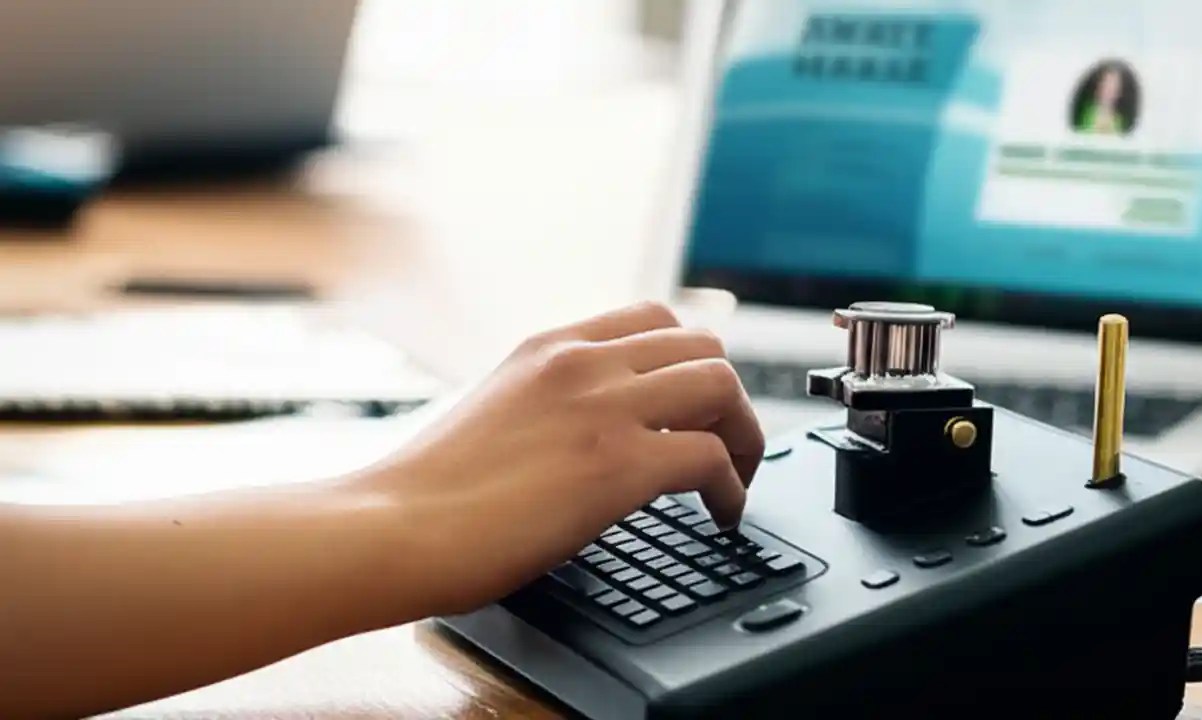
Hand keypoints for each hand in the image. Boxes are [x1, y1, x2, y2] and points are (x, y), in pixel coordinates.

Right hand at [362, 301, 764, 616]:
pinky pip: (712, 458)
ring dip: (744, 434)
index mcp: (548, 348)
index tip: (697, 401)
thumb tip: (583, 433)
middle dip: (728, 396)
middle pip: (702, 344)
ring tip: (736, 479)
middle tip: (728, 442)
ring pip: (721, 386)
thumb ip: (546, 403)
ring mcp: (602, 409)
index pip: (652, 319)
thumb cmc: (426, 492)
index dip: (688, 360)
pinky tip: (722, 514)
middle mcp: (581, 364)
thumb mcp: (493, 411)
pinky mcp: (617, 467)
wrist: (390, 529)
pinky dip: (732, 487)